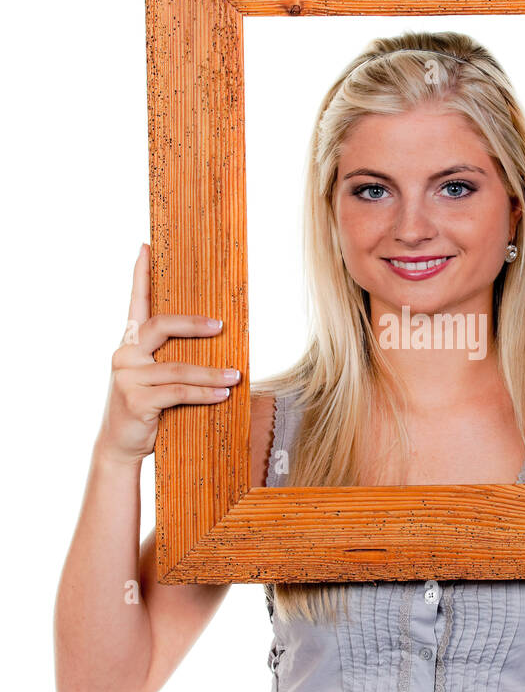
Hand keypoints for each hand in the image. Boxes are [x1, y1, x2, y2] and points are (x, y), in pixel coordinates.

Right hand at [95, 243, 241, 464]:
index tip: (146, 246)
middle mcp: (125, 353)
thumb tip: (215, 338)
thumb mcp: (155, 377)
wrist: (121, 445)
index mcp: (130, 342)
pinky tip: (223, 393)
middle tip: (220, 325)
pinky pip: (178, 392)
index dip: (140, 274)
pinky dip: (204, 393)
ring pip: (177, 366)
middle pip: (161, 326)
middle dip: (193, 324)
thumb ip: (171, 356)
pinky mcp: (136, 400)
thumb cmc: (146, 407)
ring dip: (211, 371)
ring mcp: (128, 376)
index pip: (136, 302)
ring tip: (236, 375)